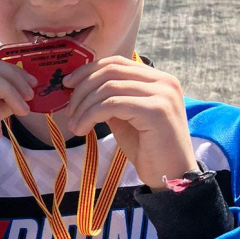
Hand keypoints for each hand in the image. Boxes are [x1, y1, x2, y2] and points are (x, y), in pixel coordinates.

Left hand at [62, 57, 197, 189]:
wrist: (172, 176)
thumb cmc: (148, 149)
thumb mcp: (125, 118)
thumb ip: (111, 99)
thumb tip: (80, 88)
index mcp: (159, 79)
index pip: (117, 62)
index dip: (88, 70)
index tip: (68, 84)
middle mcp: (164, 81)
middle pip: (111, 72)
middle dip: (82, 89)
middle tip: (69, 111)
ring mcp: (162, 94)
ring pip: (108, 88)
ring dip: (84, 107)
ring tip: (74, 125)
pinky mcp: (156, 110)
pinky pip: (112, 105)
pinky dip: (91, 115)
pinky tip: (82, 129)